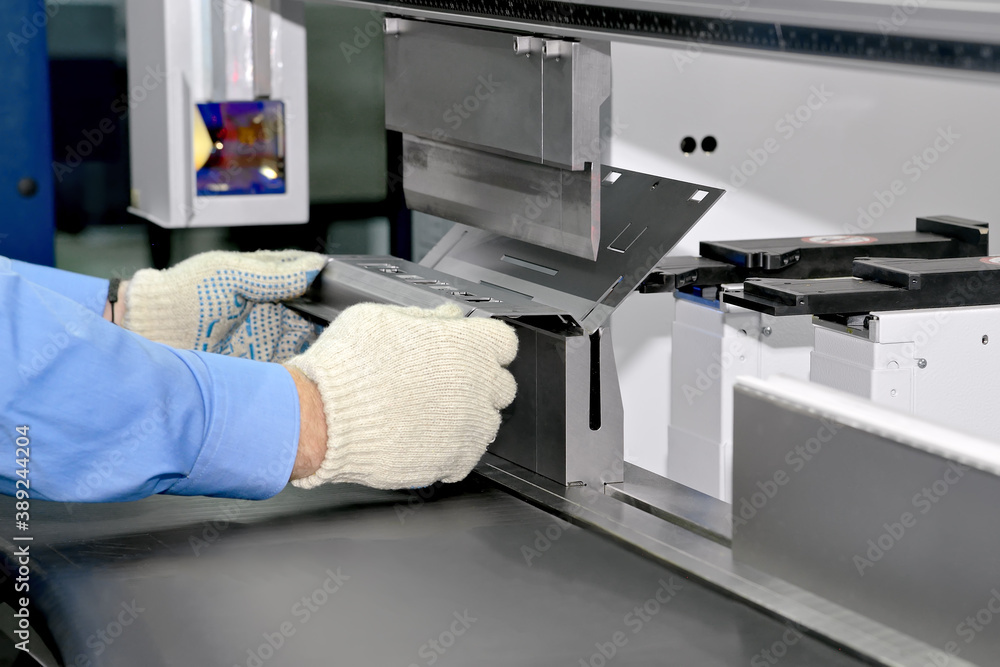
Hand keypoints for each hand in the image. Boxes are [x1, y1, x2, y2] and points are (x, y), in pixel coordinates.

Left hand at [122, 250, 326, 361]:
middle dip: (329, 321)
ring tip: (333, 350)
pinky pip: (290, 368)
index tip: (342, 293)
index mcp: (264, 282)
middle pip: (313, 316)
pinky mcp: (259, 367)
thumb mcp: (229, 275)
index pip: (306, 282)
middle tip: (344, 327)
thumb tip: (315, 265)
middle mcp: (269, 311)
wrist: (150, 336)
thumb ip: (273, 273)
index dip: (325, 287)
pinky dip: (303, 369)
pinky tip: (312, 369)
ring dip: (320, 347)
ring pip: (306, 342)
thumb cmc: (181, 297)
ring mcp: (266, 340)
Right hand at [284, 303, 517, 489]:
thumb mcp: (381, 319)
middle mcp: (477, 386)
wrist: (323, 417)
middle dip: (478, 383)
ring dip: (466, 418)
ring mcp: (468, 427)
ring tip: (429, 414)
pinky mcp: (452, 460)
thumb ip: (425, 318)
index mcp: (467, 345)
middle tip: (444, 384)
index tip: (469, 351)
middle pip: (501, 385)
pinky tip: (424, 438)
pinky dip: (451, 449)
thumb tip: (445, 317)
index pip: (503, 343)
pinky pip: (467, 455)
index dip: (483, 347)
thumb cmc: (346, 365)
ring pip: (487, 422)